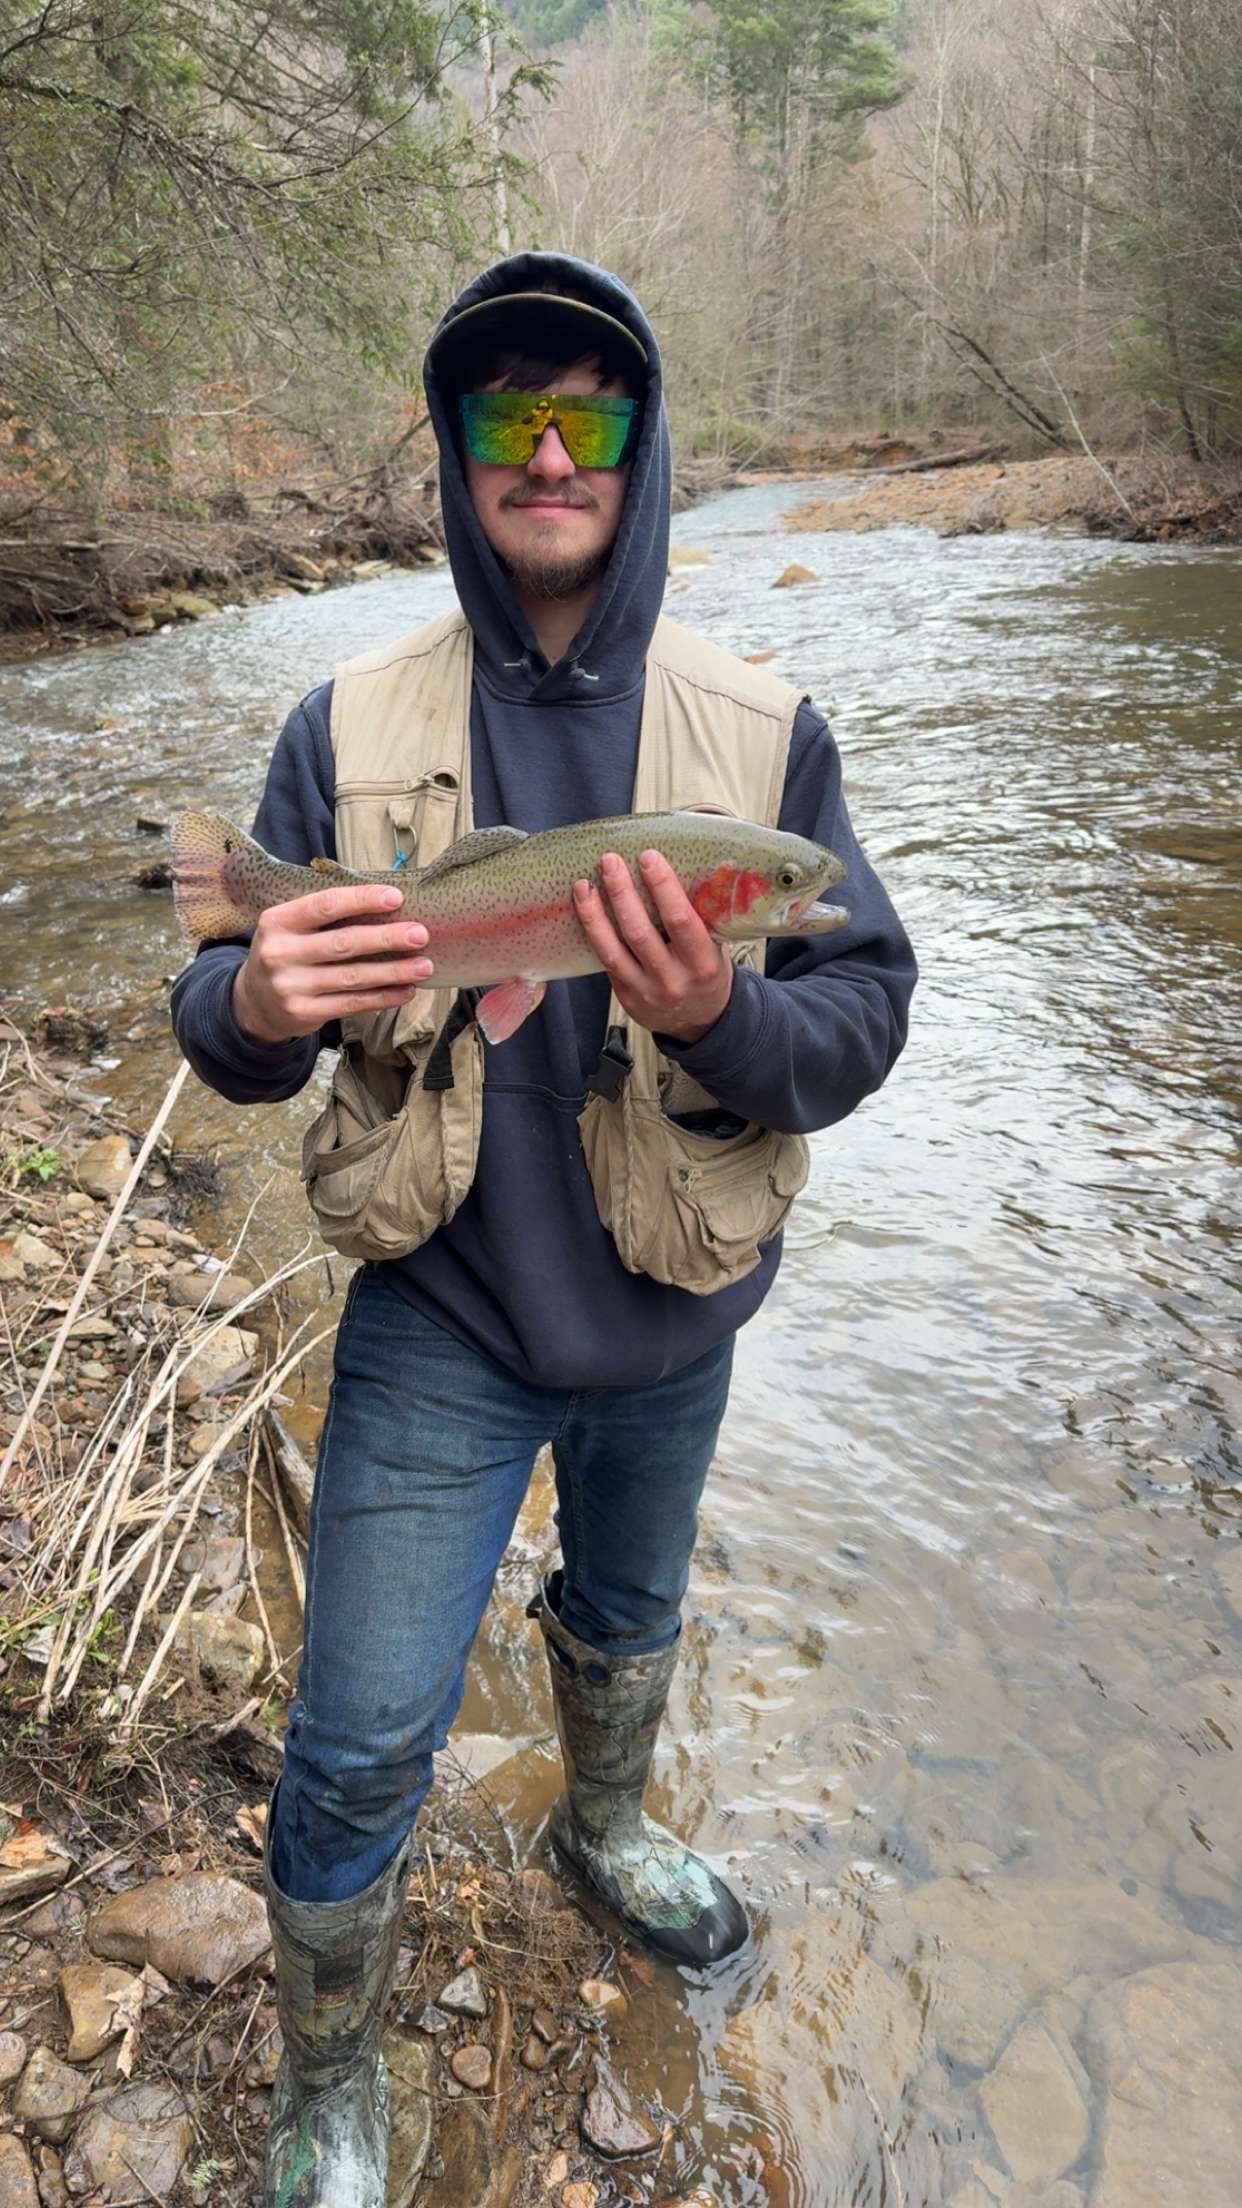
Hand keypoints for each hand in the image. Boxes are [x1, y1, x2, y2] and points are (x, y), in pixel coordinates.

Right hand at [232, 882, 433, 1043]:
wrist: (253, 1002)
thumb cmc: (286, 952)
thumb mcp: (289, 927)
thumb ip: (323, 915)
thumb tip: (386, 902)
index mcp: (277, 921)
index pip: (324, 905)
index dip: (362, 900)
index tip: (396, 898)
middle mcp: (281, 953)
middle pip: (343, 943)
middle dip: (386, 938)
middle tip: (420, 934)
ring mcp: (291, 986)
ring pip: (353, 978)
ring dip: (393, 972)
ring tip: (424, 966)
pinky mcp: (304, 1013)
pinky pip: (352, 1004)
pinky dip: (383, 998)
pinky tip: (405, 990)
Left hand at [573, 850, 732, 1043]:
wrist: (701, 1022)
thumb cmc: (707, 974)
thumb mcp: (717, 948)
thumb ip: (700, 919)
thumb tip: (676, 870)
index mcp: (703, 963)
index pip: (681, 920)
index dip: (663, 887)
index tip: (648, 857)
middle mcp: (673, 980)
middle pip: (639, 932)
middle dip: (622, 893)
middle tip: (610, 861)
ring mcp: (646, 992)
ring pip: (613, 950)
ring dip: (595, 914)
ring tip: (584, 884)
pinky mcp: (626, 997)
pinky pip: (605, 962)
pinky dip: (593, 933)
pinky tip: (585, 909)